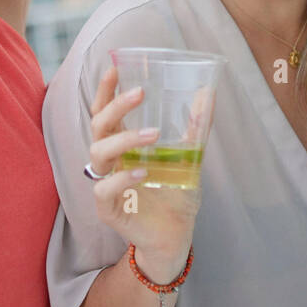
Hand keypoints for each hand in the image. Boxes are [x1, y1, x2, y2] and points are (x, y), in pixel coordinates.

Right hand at [87, 66, 199, 277]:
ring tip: (154, 134)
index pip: (104, 112)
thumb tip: (208, 92)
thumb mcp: (189, 157)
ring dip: (124, 139)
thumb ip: (195, 127)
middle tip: (141, 92)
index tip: (115, 68)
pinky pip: (104, 189)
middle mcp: (109, 161)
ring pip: (98, 153)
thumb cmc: (175, 194)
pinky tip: (142, 172)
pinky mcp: (107, 209)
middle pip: (98, 126)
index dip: (105, 91)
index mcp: (122, 145)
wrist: (175, 237)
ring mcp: (104, 184)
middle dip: (115, 106)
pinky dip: (121, 177)